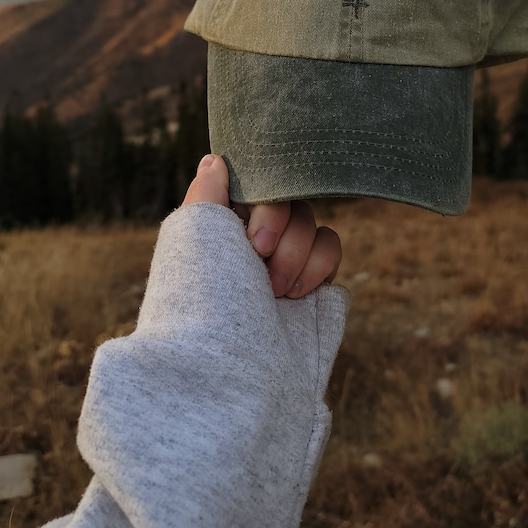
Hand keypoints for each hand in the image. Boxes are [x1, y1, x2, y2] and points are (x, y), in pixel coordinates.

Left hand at [182, 154, 341, 298]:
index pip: (259, 183)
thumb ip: (209, 191)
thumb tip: (215, 158)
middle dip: (280, 232)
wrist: (233, 369)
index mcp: (221, 224)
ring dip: (296, 254)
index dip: (264, 203)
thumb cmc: (205, 299)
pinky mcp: (313, 284)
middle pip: (291, 200)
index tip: (249, 237)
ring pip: (313, 223)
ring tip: (273, 291)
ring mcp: (285, 262)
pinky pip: (330, 249)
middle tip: (258, 263)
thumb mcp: (196, 235)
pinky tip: (295, 295)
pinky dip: (317, 267)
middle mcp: (253, 240)